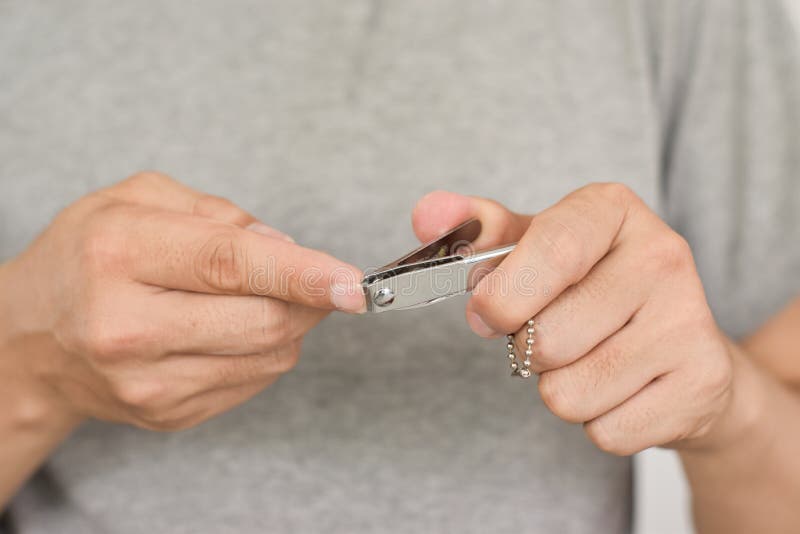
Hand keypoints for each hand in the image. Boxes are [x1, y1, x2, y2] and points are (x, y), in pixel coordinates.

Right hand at [0, 172, 364, 431]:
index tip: (354, 283)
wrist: (31, 339)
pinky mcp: (166, 415)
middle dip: (309, 298)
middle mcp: (128, 328)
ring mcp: (147, 384)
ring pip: (269, 355)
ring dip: (289, 322)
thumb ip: (218, 214)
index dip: (303, 273)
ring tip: (257, 298)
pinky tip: (228, 329)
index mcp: (120, 255)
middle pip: (264, 320)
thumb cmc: (87, 258)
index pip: (231, 264)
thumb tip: (286, 248)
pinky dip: (263, 350)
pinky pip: (253, 381)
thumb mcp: (136, 200)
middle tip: (314, 279)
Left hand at [412, 184, 751, 454]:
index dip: (503, 296)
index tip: (485, 314)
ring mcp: (688, 319)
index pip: (549, 251)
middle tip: (553, 334)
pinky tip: (622, 388)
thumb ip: (478, 231)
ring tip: (590, 359)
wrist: (682, 346)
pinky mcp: (702, 380)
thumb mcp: (536, 247)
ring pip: (568, 393)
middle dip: (529, 351)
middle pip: (547, 338)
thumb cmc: (592, 289)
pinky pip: (605, 431)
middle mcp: (662, 254)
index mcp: (611, 210)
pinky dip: (598, 421)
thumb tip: (426, 214)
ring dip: (560, 389)